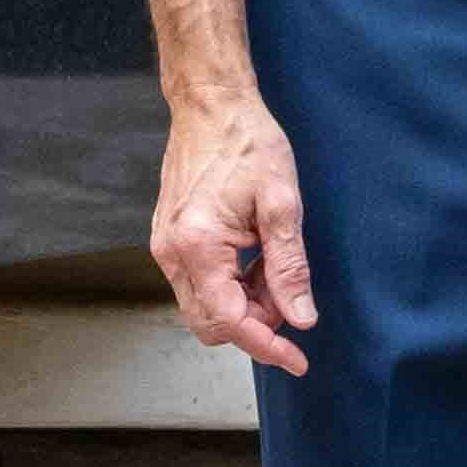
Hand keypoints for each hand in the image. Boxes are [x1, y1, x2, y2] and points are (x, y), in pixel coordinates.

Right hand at [151, 92, 315, 374]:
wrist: (211, 106)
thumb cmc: (247, 143)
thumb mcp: (282, 204)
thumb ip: (289, 266)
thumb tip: (300, 318)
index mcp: (197, 246)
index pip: (230, 322)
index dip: (267, 346)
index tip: (298, 359)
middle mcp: (172, 254)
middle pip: (212, 324)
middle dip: (256, 324)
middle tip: (290, 295)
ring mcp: (166, 248)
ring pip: (205, 307)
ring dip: (244, 304)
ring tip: (274, 266)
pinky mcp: (170, 241)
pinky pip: (199, 284)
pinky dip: (231, 286)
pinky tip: (255, 258)